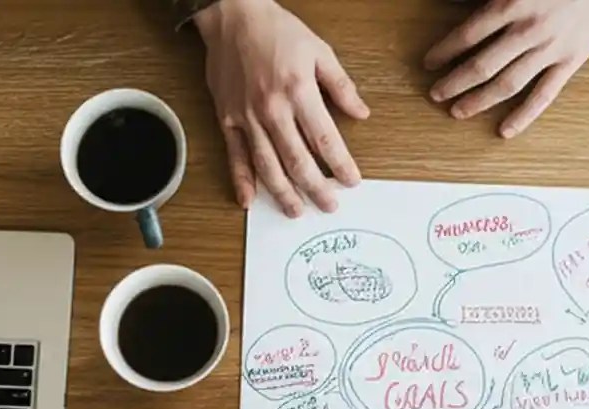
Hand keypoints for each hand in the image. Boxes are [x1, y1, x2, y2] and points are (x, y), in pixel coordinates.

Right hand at [193, 0, 368, 216]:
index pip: (325, 139)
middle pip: (298, 160)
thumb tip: (361, 113)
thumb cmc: (277, 31)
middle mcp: (273, 109)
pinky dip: (241, 181)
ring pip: (267, 165)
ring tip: (296, 211)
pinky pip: (235, 156)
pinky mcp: (227, 120)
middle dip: (316, 187)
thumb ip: (341, 86)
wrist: (233, 17)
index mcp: (299, 91)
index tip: (351, 182)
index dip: (340, 164)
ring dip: (282, 193)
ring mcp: (247, 117)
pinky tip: (249, 201)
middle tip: (329, 205)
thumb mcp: (319, 51)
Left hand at [425, 0, 588, 137]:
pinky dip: (523, 116)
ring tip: (458, 112)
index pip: (467, 35)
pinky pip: (544, 94)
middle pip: (481, 66)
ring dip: (478, 101)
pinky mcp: (571, 61)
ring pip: (507, 84)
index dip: (444, 51)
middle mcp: (528, 29)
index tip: (429, 63)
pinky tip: (504, 131)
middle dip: (454, 83)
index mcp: (512, 1)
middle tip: (435, 94)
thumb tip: (459, 4)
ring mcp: (550, 49)